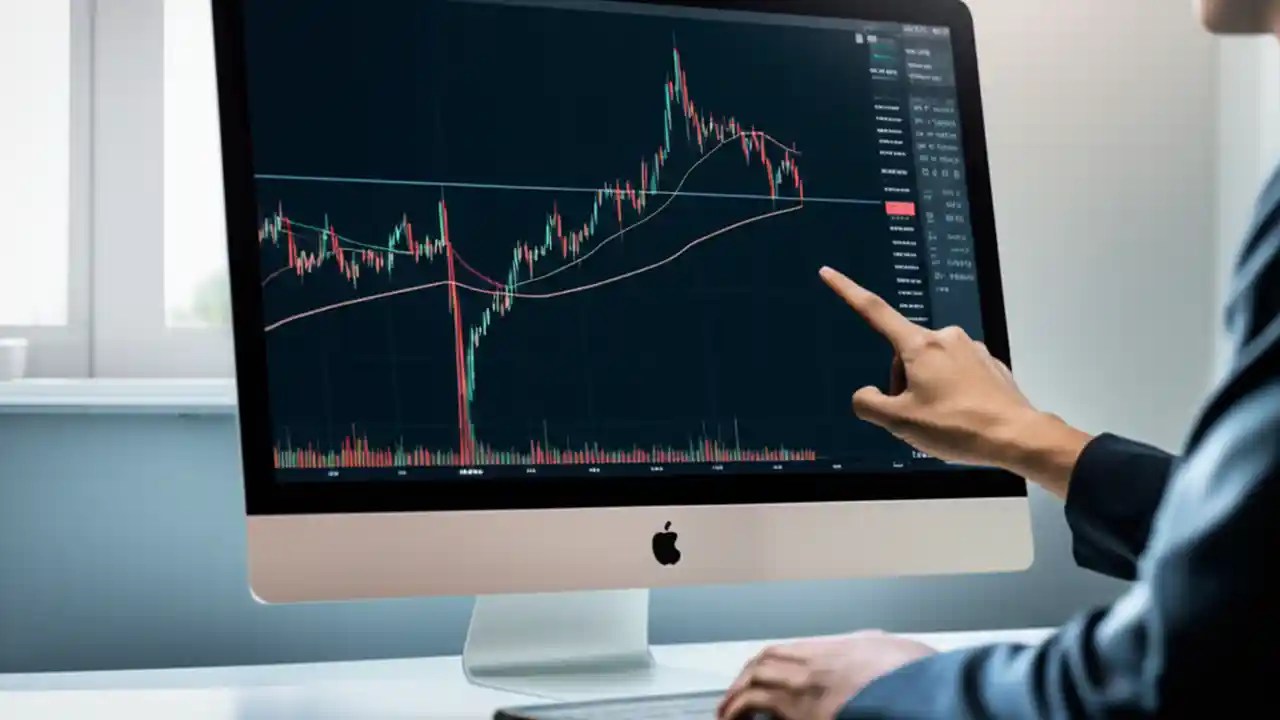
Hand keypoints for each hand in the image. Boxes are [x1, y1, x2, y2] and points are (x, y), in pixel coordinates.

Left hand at [716, 631, 936, 719]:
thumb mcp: (897, 651)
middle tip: (735, 695)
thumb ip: (878, 647)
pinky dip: (739, 709)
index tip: (762, 674)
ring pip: (756, 677)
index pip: (791, 650)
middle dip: (747, 676)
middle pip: (767, 661)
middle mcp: (815, 661)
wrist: (921, 693)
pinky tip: (732, 719)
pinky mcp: (799, 710)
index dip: (771, 663)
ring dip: (736, 693)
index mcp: (838, 649)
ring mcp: (805, 683)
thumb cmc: (915, 677)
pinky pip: (756, 704)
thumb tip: (879, 642)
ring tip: (726, 713)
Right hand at [818, 266, 1091, 497]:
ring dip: (927, 388)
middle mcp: (946, 338)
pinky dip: (951, 392)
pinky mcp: (989, 364)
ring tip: (942, 419)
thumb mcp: (900, 422)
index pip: (874, 311)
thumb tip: (865, 394)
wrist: (1016, 436)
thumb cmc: (957, 426)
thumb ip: (869, 404)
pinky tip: (961, 415)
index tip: (829, 272)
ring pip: (931, 364)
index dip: (847, 290)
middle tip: (916, 415)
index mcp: (920, 346)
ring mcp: (971, 349)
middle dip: (902, 382)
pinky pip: (956, 373)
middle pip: (904, 354)